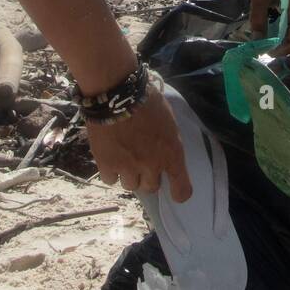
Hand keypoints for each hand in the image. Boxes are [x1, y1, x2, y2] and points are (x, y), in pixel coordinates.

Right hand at [86, 83, 191, 201]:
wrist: (117, 96)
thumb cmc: (147, 100)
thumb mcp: (168, 120)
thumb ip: (168, 141)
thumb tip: (165, 149)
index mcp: (172, 154)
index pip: (182, 189)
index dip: (179, 192)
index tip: (175, 191)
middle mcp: (152, 166)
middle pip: (151, 187)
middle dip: (148, 176)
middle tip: (142, 161)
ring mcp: (128, 168)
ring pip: (130, 185)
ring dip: (129, 175)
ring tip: (125, 158)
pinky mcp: (107, 165)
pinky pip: (111, 179)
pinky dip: (111, 171)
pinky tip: (110, 158)